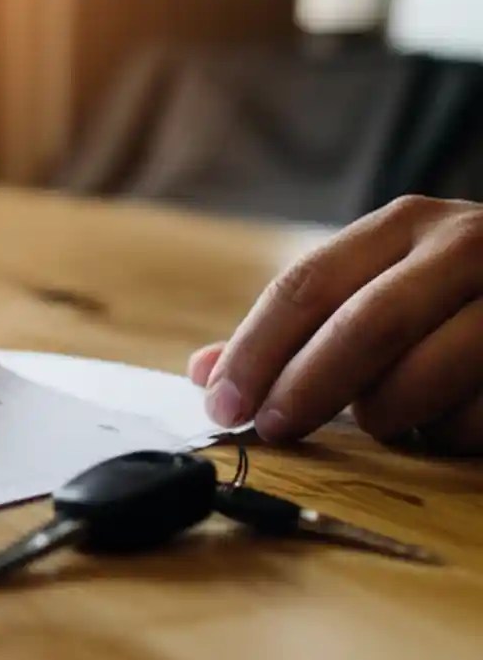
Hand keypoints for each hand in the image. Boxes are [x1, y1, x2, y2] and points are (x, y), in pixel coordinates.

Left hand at [187, 195, 482, 454]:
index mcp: (406, 225)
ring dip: (386, 415)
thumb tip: (204, 373)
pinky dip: (448, 434)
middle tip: (272, 431)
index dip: (254, 351)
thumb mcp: (380, 289)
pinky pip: (478, 417)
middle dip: (305, 389)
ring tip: (383, 416)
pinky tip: (447, 421)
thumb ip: (297, 329)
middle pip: (362, 327)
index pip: (305, 286)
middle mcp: (466, 245)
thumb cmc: (459, 300)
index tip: (221, 404)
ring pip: (424, 378)